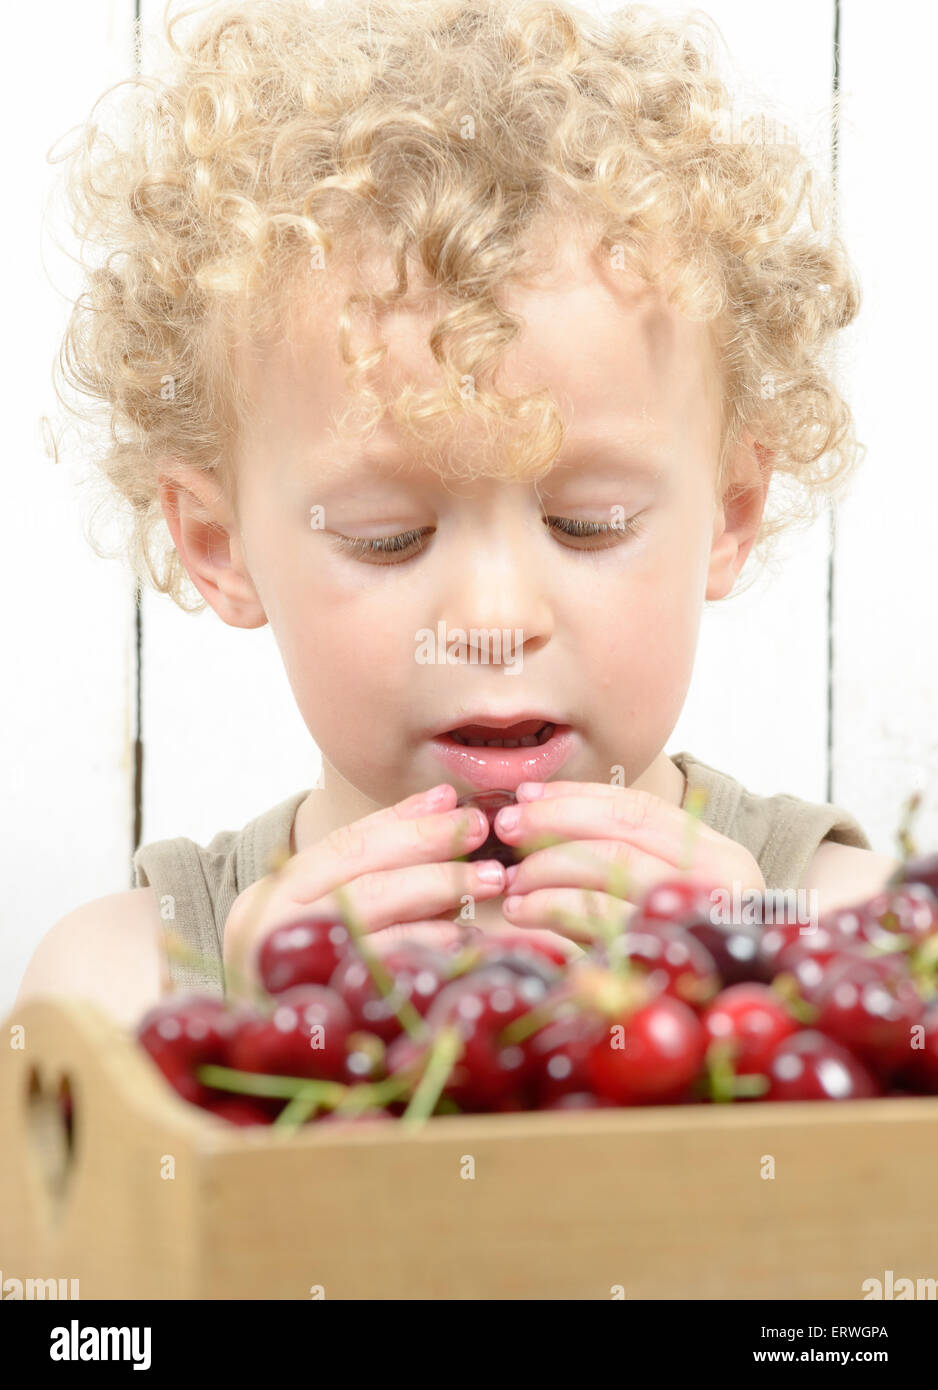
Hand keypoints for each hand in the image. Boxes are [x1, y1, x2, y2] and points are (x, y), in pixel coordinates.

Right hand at [222, 783, 505, 1000]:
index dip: (402, 818)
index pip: (345, 843)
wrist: (263, 1058)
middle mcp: (274, 927)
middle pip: (361, 869)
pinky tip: (462, 934)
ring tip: (488, 876)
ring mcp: (294, 968)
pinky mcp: (323, 1007)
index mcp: (272, 896)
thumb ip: (371, 872)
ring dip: (438, 887)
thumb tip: (443, 807)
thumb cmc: (303, 982)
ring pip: (371, 907)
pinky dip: (426, 943)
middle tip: (479, 831)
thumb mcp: (319, 918)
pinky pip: (383, 963)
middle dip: (428, 845)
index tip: (450, 799)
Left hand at [493, 780, 765, 942]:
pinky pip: (600, 915)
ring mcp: (697, 913)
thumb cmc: (679, 957)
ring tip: (511, 878)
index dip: (577, 796)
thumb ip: (620, 862)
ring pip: (611, 864)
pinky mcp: (666, 952)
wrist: (724, 1021)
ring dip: (548, 865)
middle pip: (622, 829)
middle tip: (507, 826)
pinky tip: (522, 910)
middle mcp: (718, 878)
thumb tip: (537, 820)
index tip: (527, 793)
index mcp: (718, 854)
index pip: (640, 807)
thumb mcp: (662, 901)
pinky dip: (552, 905)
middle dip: (554, 820)